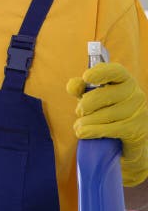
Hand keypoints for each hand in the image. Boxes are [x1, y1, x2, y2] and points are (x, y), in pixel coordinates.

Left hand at [67, 62, 147, 185]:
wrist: (127, 139)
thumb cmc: (107, 111)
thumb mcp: (92, 97)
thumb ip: (80, 89)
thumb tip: (73, 85)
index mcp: (124, 81)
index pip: (115, 71)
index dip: (100, 72)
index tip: (86, 77)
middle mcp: (135, 94)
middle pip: (104, 95)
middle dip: (85, 104)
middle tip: (79, 112)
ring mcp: (138, 112)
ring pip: (105, 114)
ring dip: (86, 121)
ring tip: (78, 126)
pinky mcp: (136, 130)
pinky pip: (110, 129)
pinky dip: (92, 131)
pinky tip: (82, 133)